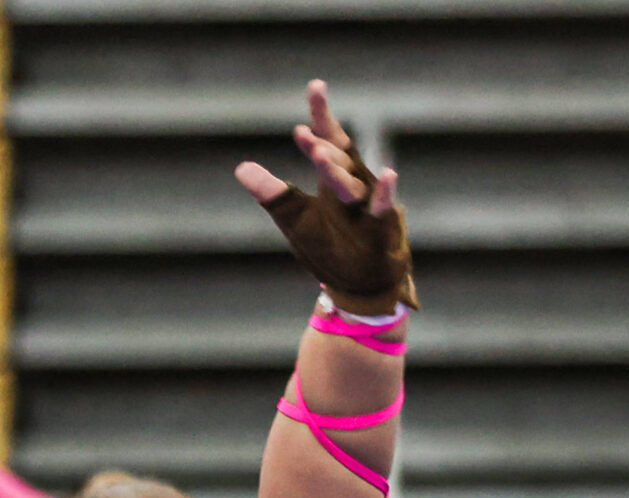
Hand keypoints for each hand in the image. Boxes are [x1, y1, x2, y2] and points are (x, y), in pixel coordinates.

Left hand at [235, 80, 414, 313]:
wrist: (357, 283)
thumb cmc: (329, 245)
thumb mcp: (294, 217)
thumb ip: (271, 192)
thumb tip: (241, 167)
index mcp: (334, 177)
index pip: (329, 139)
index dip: (322, 115)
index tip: (316, 84)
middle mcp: (354, 184)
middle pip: (341, 156)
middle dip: (322, 145)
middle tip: (303, 132)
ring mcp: (368, 205)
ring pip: (353, 182)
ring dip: (337, 169)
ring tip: (322, 153)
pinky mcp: (380, 228)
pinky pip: (382, 208)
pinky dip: (383, 192)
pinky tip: (387, 174)